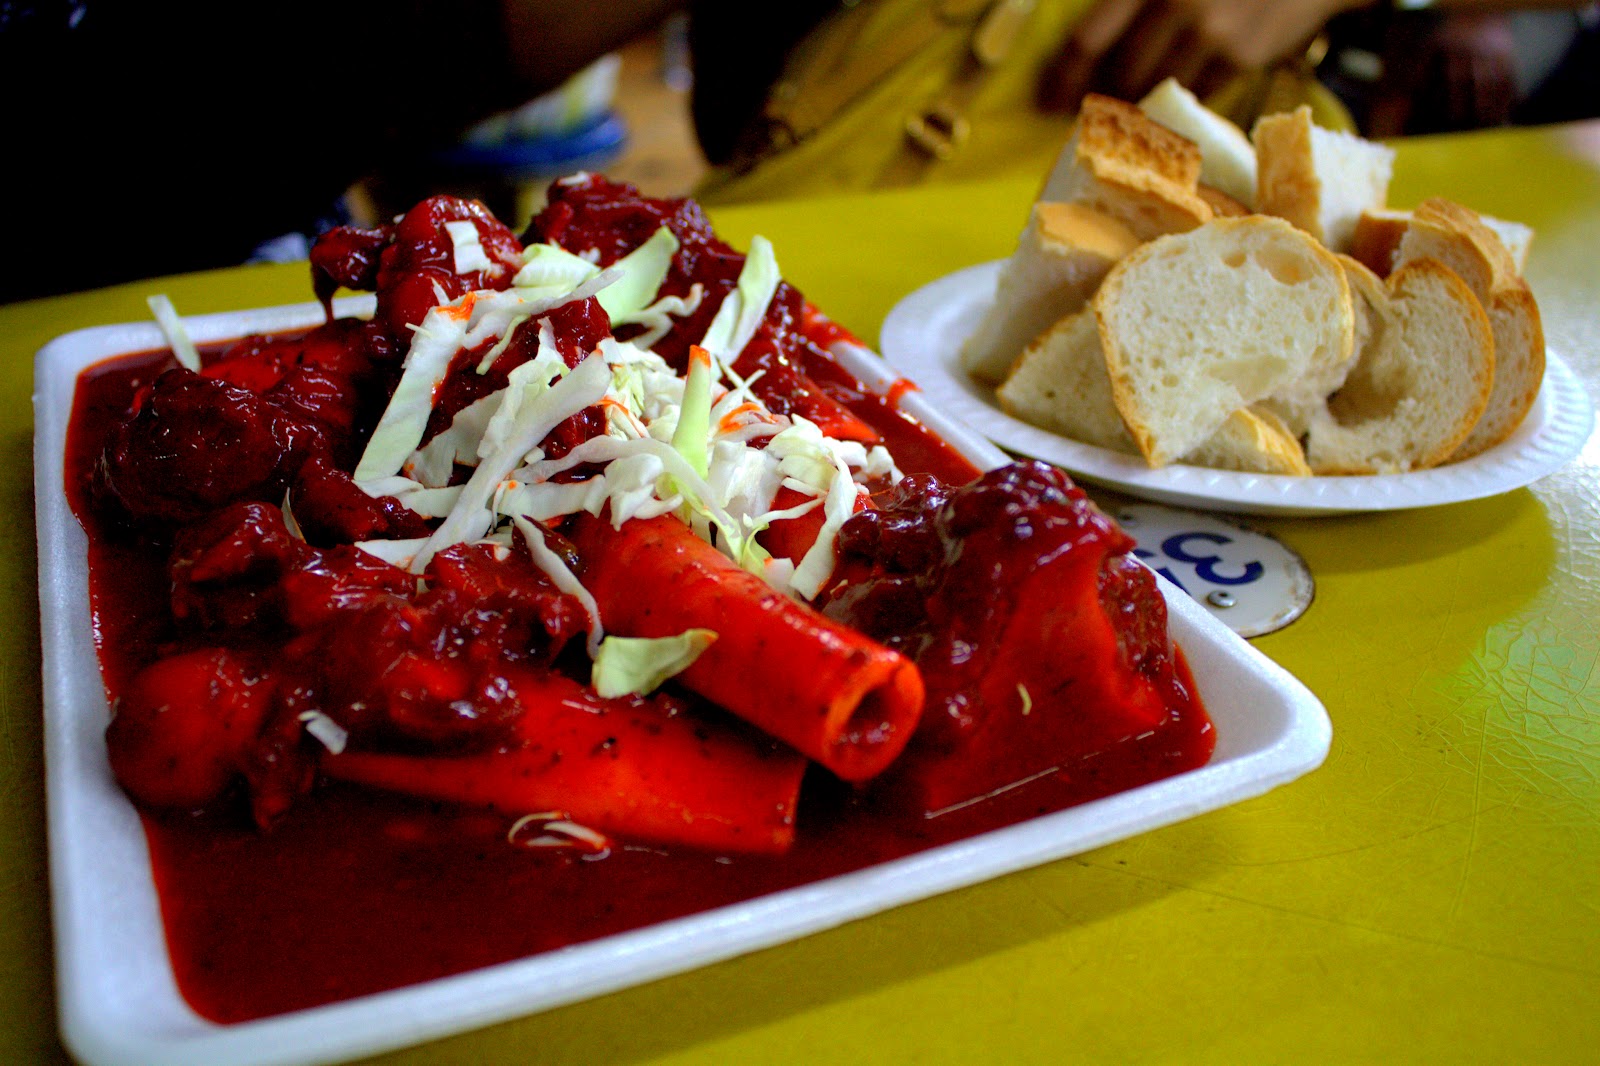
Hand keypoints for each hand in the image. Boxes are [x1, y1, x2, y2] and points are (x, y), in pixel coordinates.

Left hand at [1038, 0, 1357, 111]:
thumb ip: (1131, 4)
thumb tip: (1080, 52)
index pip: (1088, 40)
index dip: (1062, 77)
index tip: (1045, 101)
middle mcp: (1177, 5)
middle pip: (1119, 75)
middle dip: (1101, 96)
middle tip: (1088, 108)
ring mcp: (1211, 35)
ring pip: (1153, 91)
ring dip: (1138, 102)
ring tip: (1132, 100)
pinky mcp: (1239, 59)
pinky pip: (1192, 95)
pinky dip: (1178, 97)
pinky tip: (1179, 85)